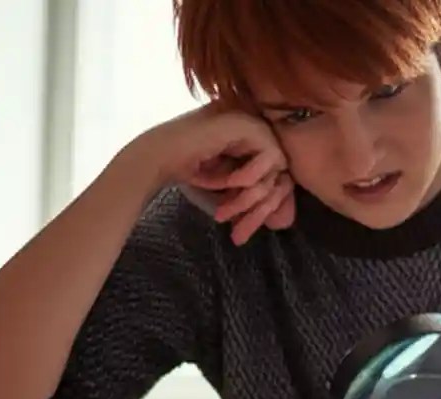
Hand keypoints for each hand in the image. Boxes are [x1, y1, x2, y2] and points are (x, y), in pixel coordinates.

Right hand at [138, 104, 295, 244]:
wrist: (157, 159)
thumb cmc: (186, 174)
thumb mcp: (227, 194)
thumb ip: (253, 202)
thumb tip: (283, 221)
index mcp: (253, 145)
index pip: (276, 180)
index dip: (262, 210)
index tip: (240, 231)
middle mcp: (256, 132)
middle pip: (280, 177)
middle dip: (258, 210)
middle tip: (237, 233)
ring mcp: (253, 124)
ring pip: (277, 171)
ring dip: (250, 198)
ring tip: (224, 211)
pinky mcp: (248, 123)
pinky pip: (270, 157)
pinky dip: (247, 177)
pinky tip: (225, 182)